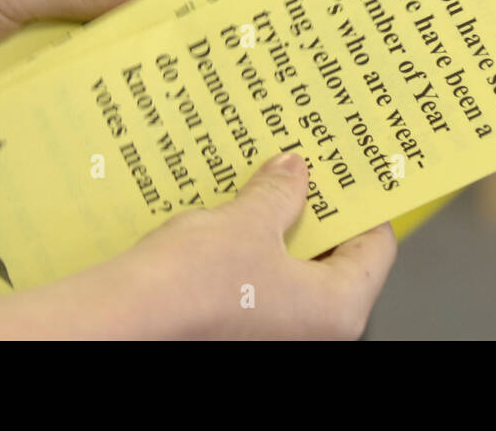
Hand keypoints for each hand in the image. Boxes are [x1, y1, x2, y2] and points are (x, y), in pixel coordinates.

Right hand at [0, 153, 397, 339]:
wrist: (121, 320)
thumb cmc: (189, 287)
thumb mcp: (248, 222)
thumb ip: (280, 192)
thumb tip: (294, 171)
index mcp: (336, 310)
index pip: (374, 247)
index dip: (362, 202)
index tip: (353, 168)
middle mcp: (310, 331)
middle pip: (332, 256)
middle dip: (314, 208)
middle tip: (307, 164)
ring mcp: (272, 331)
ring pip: (290, 266)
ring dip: (278, 223)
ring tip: (266, 179)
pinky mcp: (236, 327)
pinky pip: (257, 278)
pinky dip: (251, 245)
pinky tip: (233, 210)